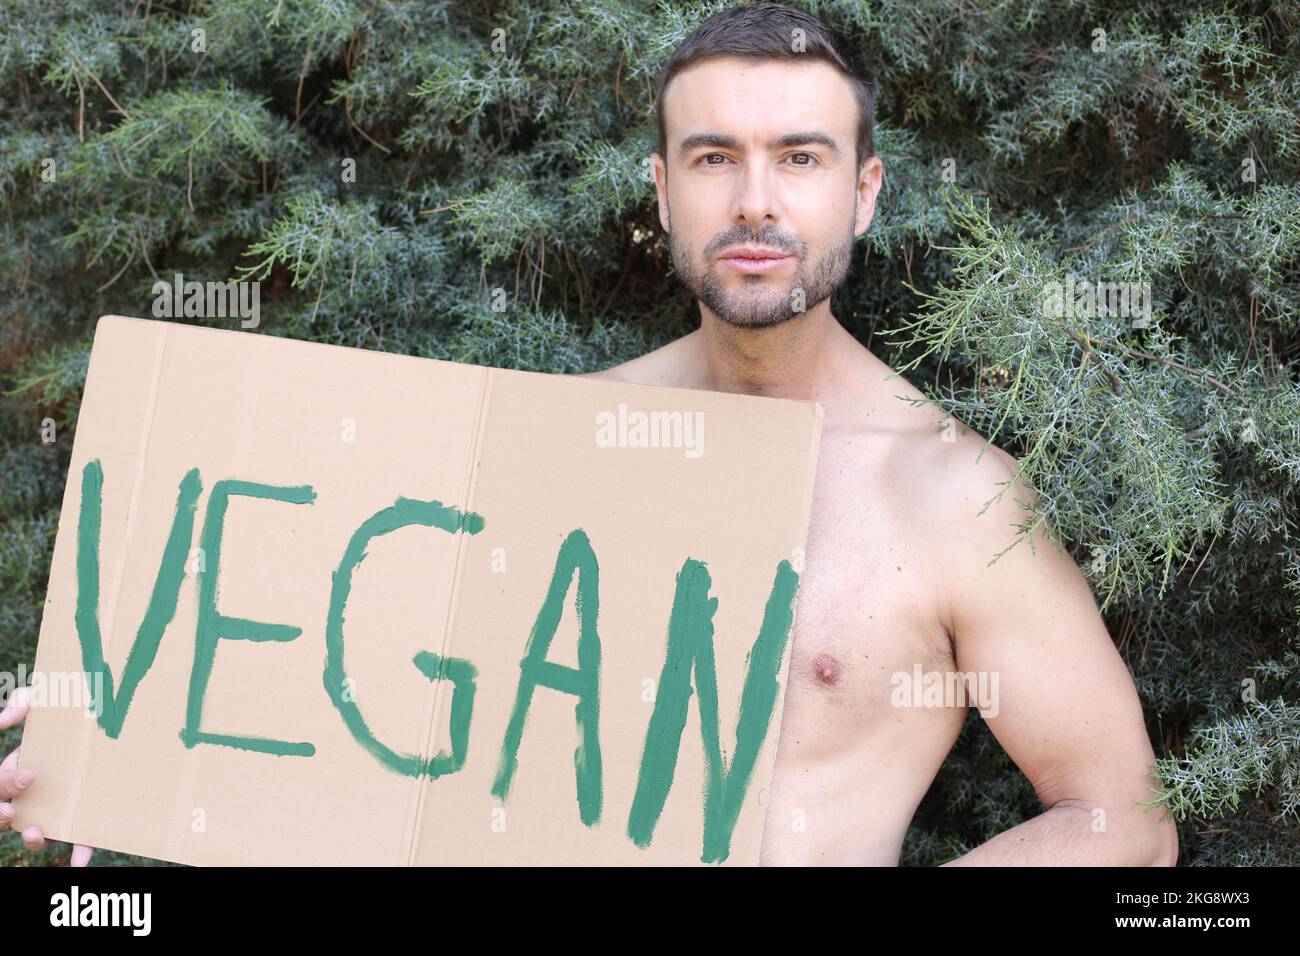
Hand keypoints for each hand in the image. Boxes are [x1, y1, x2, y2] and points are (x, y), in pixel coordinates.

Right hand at [0, 686, 93, 865]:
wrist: (111, 726)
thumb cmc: (71, 715)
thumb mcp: (46, 701)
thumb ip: (24, 701)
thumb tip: (5, 719)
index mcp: (18, 771)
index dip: (6, 783)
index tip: (29, 773)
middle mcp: (32, 795)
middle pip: (5, 814)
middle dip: (1, 815)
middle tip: (11, 810)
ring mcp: (55, 809)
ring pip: (33, 833)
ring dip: (31, 839)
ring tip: (36, 833)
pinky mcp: (81, 818)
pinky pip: (76, 842)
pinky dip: (77, 854)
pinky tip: (79, 863)